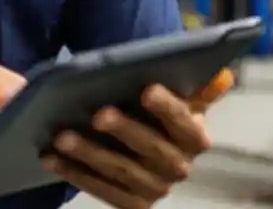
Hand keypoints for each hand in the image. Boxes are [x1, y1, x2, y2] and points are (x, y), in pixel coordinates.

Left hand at [43, 68, 234, 207]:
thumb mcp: (177, 95)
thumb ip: (197, 86)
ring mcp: (155, 189)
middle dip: (124, 130)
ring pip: (121, 171)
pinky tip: (51, 157)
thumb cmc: (155, 111)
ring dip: (90, 154)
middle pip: (151, 149)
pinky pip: (101, 190)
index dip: (167, 107)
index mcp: (194, 136)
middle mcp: (179, 166)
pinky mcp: (132, 204)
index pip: (184, 122)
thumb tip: (221, 76)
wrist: (141, 145)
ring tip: (62, 135)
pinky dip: (75, 174)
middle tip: (97, 113)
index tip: (146, 89)